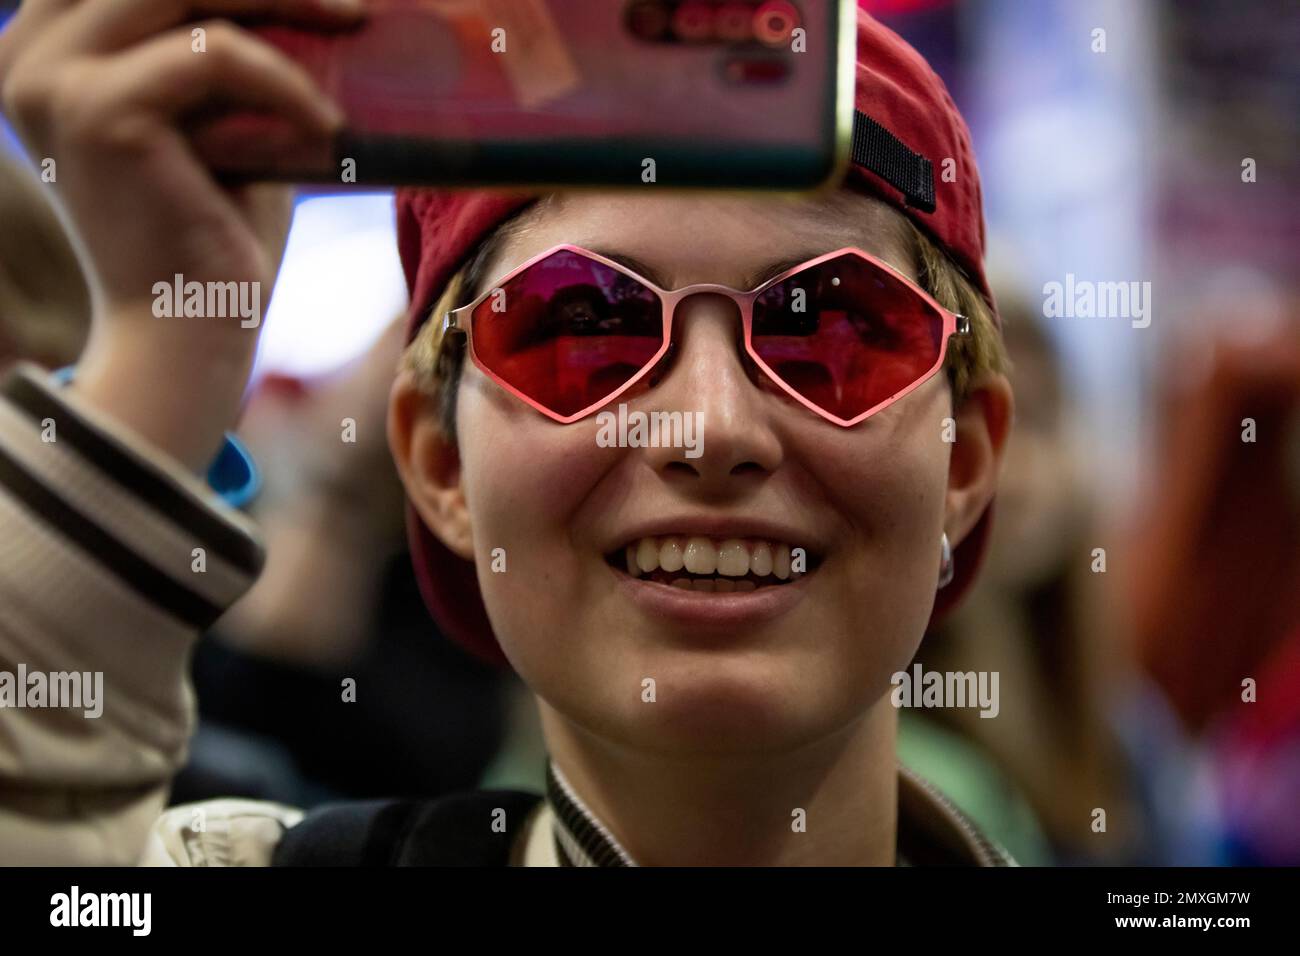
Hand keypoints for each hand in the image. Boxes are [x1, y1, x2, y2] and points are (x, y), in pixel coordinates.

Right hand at [0, 0, 364, 469]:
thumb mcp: (218, 121)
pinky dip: (284, 81)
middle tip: (351, 4)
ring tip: (353, 28)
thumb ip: (226, 52)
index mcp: (46, 49)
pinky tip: (328, 127)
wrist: (189, 332)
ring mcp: (53, 79)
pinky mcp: (99, 113)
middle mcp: (31, 54)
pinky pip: (214, 53)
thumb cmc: (213, 235)